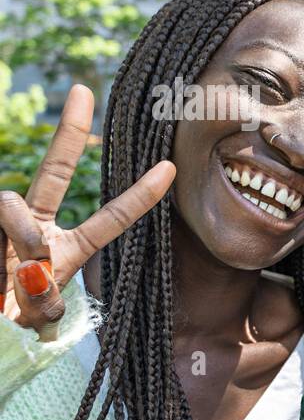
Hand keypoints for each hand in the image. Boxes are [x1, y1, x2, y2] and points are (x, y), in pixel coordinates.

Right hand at [0, 85, 174, 337]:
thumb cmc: (10, 329)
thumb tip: (36, 266)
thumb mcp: (37, 322)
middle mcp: (38, 230)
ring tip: (17, 278)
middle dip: (68, 132)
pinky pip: (0, 212)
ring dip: (22, 239)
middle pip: (56, 172)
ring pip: (14, 204)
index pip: (111, 219)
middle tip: (81, 90)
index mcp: (69, 250)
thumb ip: (43, 302)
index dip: (140, 195)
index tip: (170, 168)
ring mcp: (7, 224)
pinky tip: (1, 281)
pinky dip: (4, 252)